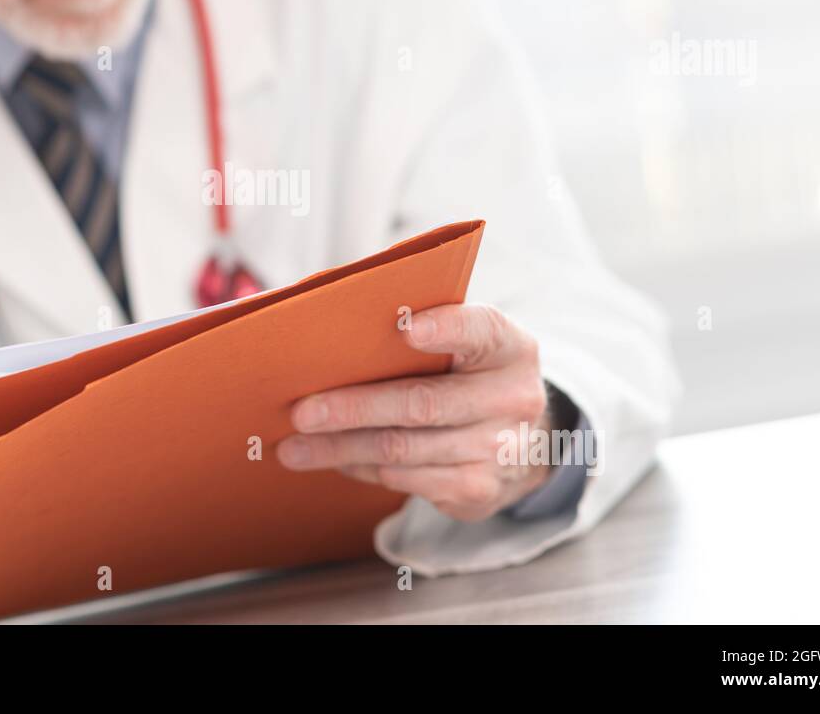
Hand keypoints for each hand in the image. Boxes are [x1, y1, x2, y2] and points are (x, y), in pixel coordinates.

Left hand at [277, 303, 555, 521]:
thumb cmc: (471, 376)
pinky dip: (362, 468)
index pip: (480, 330)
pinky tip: (334, 459)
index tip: (406, 328)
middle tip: (301, 413)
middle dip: (353, 409)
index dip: (445, 328)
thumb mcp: (469, 344)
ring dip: (341, 449)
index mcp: (508, 347)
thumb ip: (424, 329)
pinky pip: (405, 480)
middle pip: (421, 403)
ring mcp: (499, 451)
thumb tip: (332, 337)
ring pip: (402, 450)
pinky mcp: (478, 491)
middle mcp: (512, 399)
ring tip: (294, 447)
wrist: (525, 441)